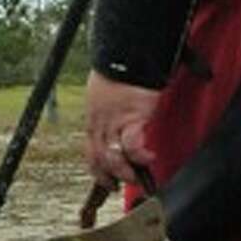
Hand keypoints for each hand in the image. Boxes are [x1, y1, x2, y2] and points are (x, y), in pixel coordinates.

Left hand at [84, 70, 160, 190]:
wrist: (127, 55)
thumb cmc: (119, 72)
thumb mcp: (105, 95)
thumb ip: (110, 113)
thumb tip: (119, 123)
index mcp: (93, 119)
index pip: (90, 151)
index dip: (97, 170)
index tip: (106, 181)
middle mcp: (100, 123)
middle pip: (99, 159)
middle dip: (110, 177)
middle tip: (121, 185)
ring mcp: (114, 122)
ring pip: (113, 157)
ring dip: (125, 172)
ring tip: (136, 177)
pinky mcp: (132, 117)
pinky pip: (132, 146)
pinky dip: (141, 156)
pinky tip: (150, 158)